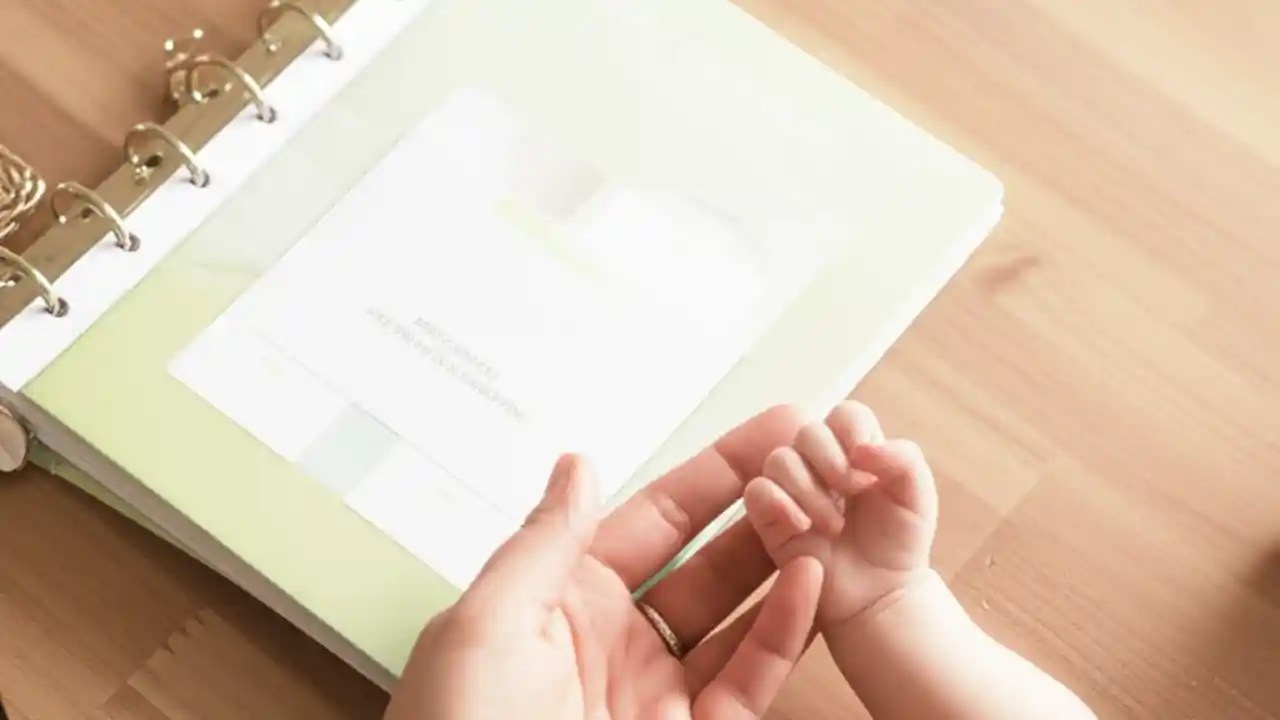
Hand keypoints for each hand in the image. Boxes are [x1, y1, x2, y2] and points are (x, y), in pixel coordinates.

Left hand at [385, 407, 823, 719]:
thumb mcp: (484, 626)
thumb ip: (543, 545)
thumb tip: (576, 467)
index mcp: (563, 604)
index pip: (655, 521)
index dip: (713, 474)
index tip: (767, 431)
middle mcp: (617, 645)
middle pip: (709, 562)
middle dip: (765, 512)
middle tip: (819, 464)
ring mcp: (657, 696)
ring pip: (740, 618)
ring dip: (785, 565)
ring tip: (828, 515)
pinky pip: (749, 679)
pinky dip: (783, 633)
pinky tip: (808, 584)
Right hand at [743, 401, 937, 627]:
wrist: (879, 593)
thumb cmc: (897, 542)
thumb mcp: (918, 497)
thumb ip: (903, 459)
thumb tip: (864, 449)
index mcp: (854, 449)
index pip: (845, 415)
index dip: (854, 432)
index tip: (870, 469)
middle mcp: (818, 462)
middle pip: (808, 431)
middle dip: (832, 462)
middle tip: (854, 494)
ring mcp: (791, 488)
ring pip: (780, 460)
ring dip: (811, 491)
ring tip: (834, 526)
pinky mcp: (770, 516)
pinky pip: (757, 491)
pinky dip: (779, 504)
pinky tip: (804, 527)